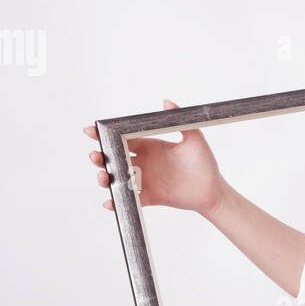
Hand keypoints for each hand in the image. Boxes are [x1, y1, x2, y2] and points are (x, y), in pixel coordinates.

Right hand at [83, 99, 225, 214]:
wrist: (213, 189)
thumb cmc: (204, 162)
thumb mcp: (194, 139)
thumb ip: (180, 121)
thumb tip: (167, 102)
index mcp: (149, 146)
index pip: (122, 138)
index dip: (104, 135)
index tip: (90, 130)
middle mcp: (142, 163)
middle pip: (114, 159)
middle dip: (100, 157)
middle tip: (95, 155)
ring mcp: (144, 181)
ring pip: (117, 179)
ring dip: (105, 179)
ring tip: (103, 177)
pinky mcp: (148, 198)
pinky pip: (129, 201)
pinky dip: (116, 202)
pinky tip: (109, 202)